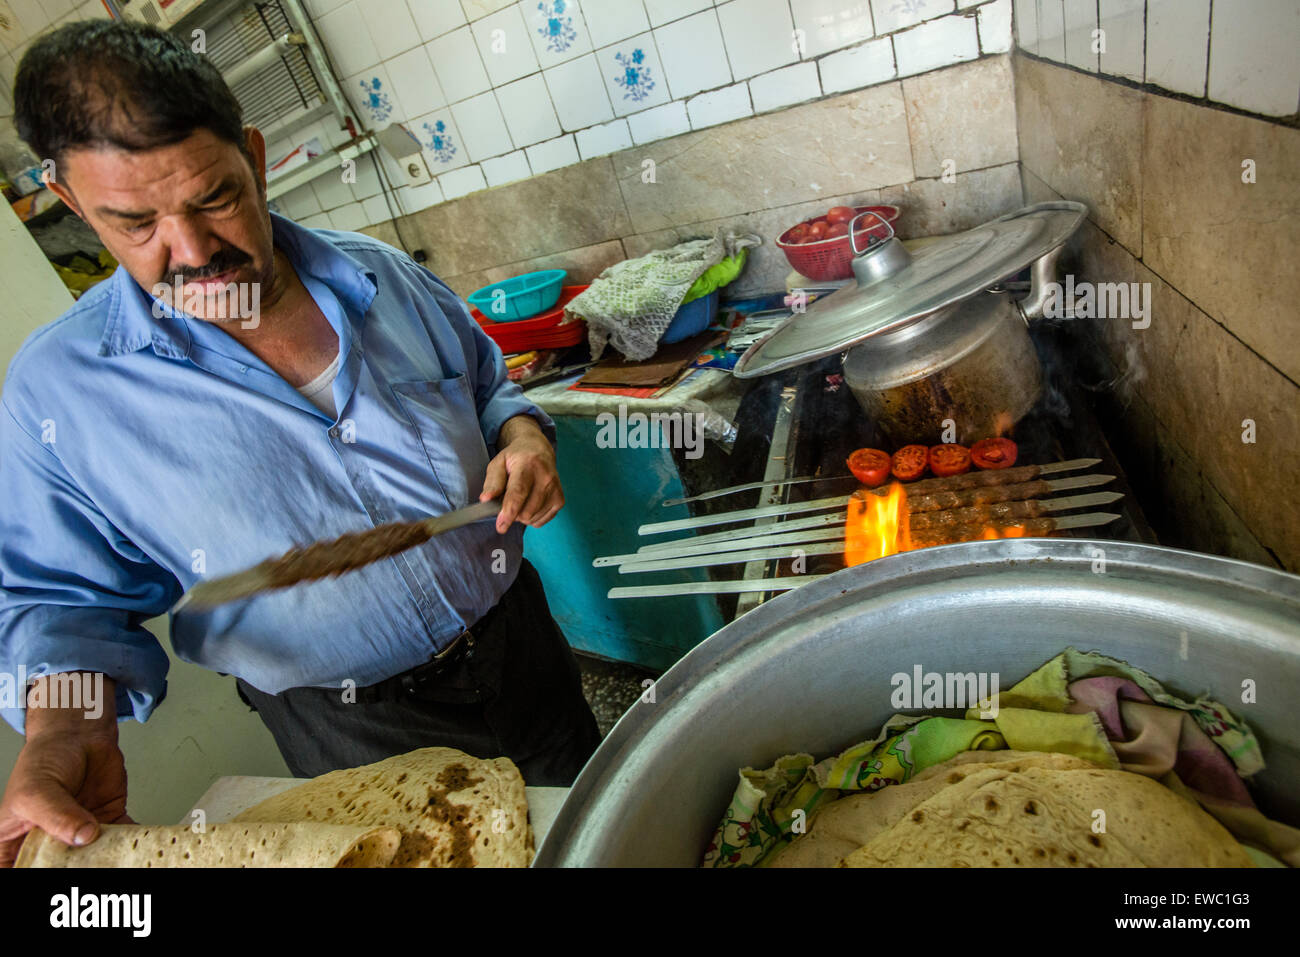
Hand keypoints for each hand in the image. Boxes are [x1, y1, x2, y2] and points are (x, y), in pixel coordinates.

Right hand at [0, 677, 131, 866]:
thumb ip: (58, 815)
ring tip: (121, 863)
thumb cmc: (46, 759)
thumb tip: (84, 836)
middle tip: (97, 869)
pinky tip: (141, 846)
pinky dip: (135, 843)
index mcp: (17, 843)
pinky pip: (123, 839)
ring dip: (110, 862)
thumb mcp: (37, 790)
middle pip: (61, 870)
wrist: (80, 735)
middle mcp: (50, 844)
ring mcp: (81, 835)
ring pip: (96, 859)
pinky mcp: (108, 822)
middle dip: (78, 873)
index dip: (33, 876)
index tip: (55, 874)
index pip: (20, 870)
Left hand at [480, 415, 563, 533]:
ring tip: (520, 499)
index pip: (518, 493)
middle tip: (507, 501)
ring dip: (521, 516)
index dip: (509, 512)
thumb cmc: (516, 458)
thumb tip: (486, 499)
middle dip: (512, 513)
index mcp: (528, 465)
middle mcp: (545, 477)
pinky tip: (529, 504)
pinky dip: (531, 518)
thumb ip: (492, 482)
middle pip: (526, 511)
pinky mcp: (559, 500)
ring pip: (532, 518)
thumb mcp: (498, 463)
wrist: (539, 450)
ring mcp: (555, 489)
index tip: (501, 526)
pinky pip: (540, 521)